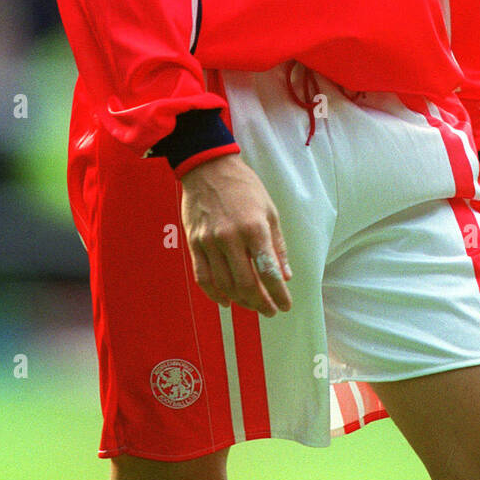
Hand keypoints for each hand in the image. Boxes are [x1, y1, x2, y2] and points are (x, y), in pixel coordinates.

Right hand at [179, 154, 292, 316]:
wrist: (208, 168)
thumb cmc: (244, 187)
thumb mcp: (269, 210)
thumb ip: (277, 245)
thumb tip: (285, 275)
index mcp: (254, 228)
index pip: (268, 271)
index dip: (278, 293)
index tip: (285, 305)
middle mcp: (231, 238)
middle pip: (247, 284)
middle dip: (261, 303)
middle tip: (270, 310)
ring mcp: (210, 242)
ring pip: (225, 284)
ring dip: (241, 301)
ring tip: (252, 305)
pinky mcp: (194, 243)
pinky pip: (203, 277)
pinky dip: (215, 294)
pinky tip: (226, 301)